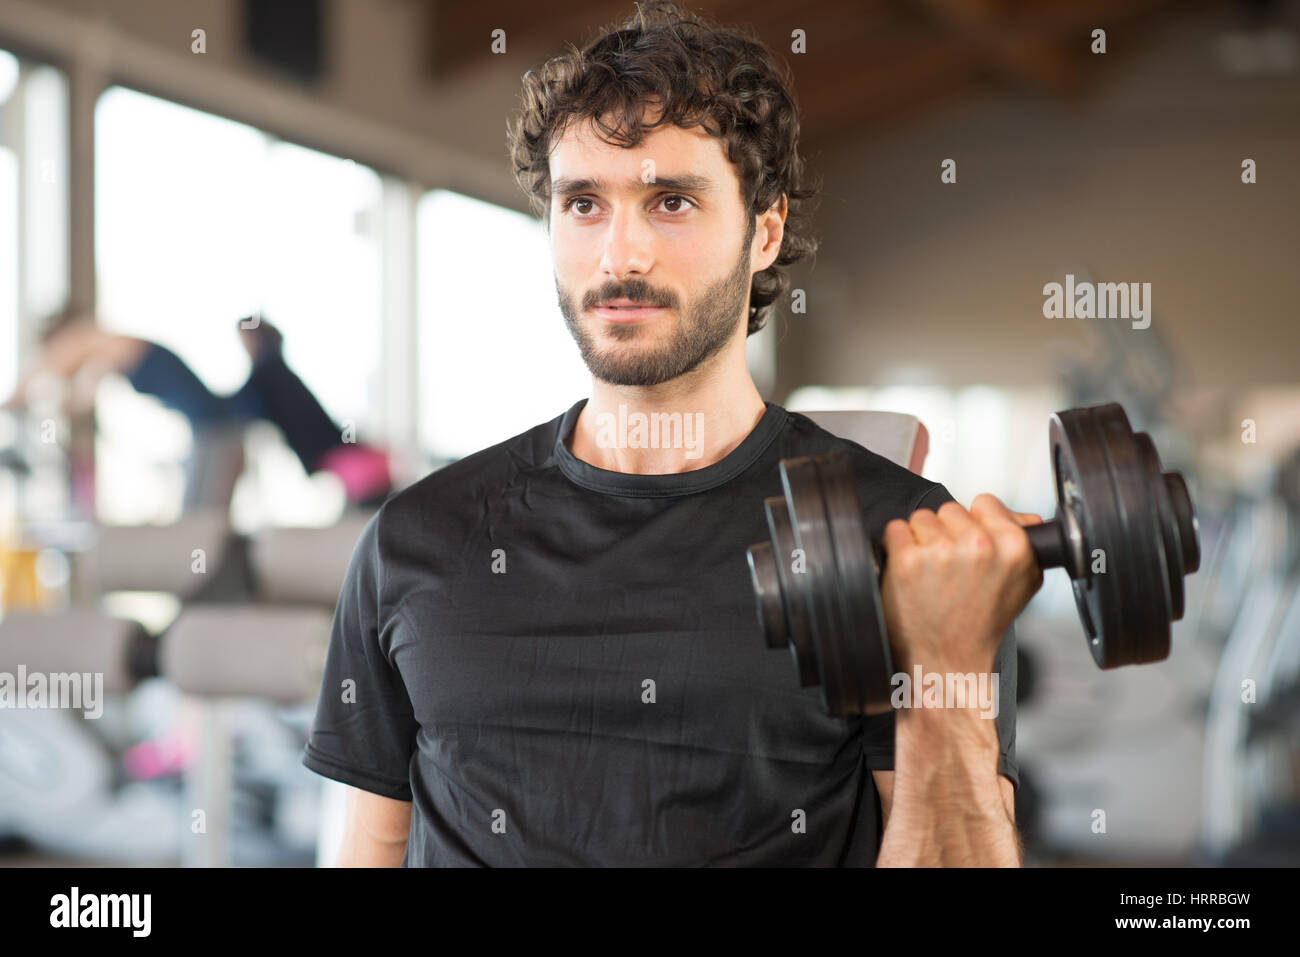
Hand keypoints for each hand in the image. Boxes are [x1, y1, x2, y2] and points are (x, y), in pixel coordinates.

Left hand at [880, 496, 1043, 676]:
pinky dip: (897, 548)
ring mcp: (940, 552)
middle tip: (950, 569)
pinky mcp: (908, 560)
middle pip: (950, 509)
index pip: (985, 502)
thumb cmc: (980, 626)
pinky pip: (895, 530)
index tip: (971, 545)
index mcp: (1012, 547)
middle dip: (947, 534)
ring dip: (921, 541)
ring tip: (932, 574)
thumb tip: (1024, 517)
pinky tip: (912, 575)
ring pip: (921, 518)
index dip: (976, 523)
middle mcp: (978, 546)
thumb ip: (1024, 544)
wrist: (947, 660)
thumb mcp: (1020, 584)